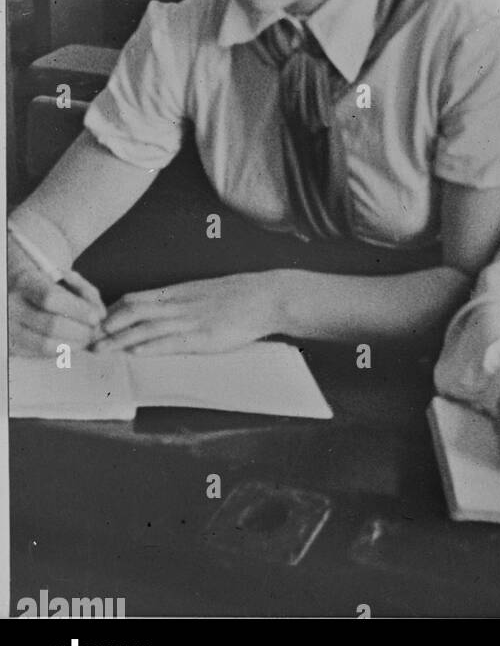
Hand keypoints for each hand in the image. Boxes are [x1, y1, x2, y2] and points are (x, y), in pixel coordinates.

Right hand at [9, 266, 106, 356]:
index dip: (78, 310)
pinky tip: (71, 343)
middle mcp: (11, 306)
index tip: (96, 317)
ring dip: (74, 344)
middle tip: (94, 331)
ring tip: (86, 338)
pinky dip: (61, 350)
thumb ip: (84, 291)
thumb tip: (100, 315)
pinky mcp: (10, 345)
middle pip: (51, 325)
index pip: (51, 298)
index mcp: (24, 282)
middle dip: (80, 331)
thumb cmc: (45, 281)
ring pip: (45, 344)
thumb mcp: (63, 275)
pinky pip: (39, 353)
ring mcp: (8, 327)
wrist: (14, 290)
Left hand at [92, 272, 281, 354]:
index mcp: (178, 292)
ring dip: (119, 341)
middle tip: (86, 342)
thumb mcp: (204, 292)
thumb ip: (182, 301)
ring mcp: (190, 320)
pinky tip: (134, 354)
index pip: (134, 299)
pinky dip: (149, 347)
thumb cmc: (239, 296)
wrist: (267, 297)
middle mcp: (179, 304)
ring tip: (99, 352)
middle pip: (132, 311)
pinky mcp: (203, 336)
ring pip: (146, 328)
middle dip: (106, 327)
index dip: (110, 312)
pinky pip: (171, 342)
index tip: (94, 326)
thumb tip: (160, 312)